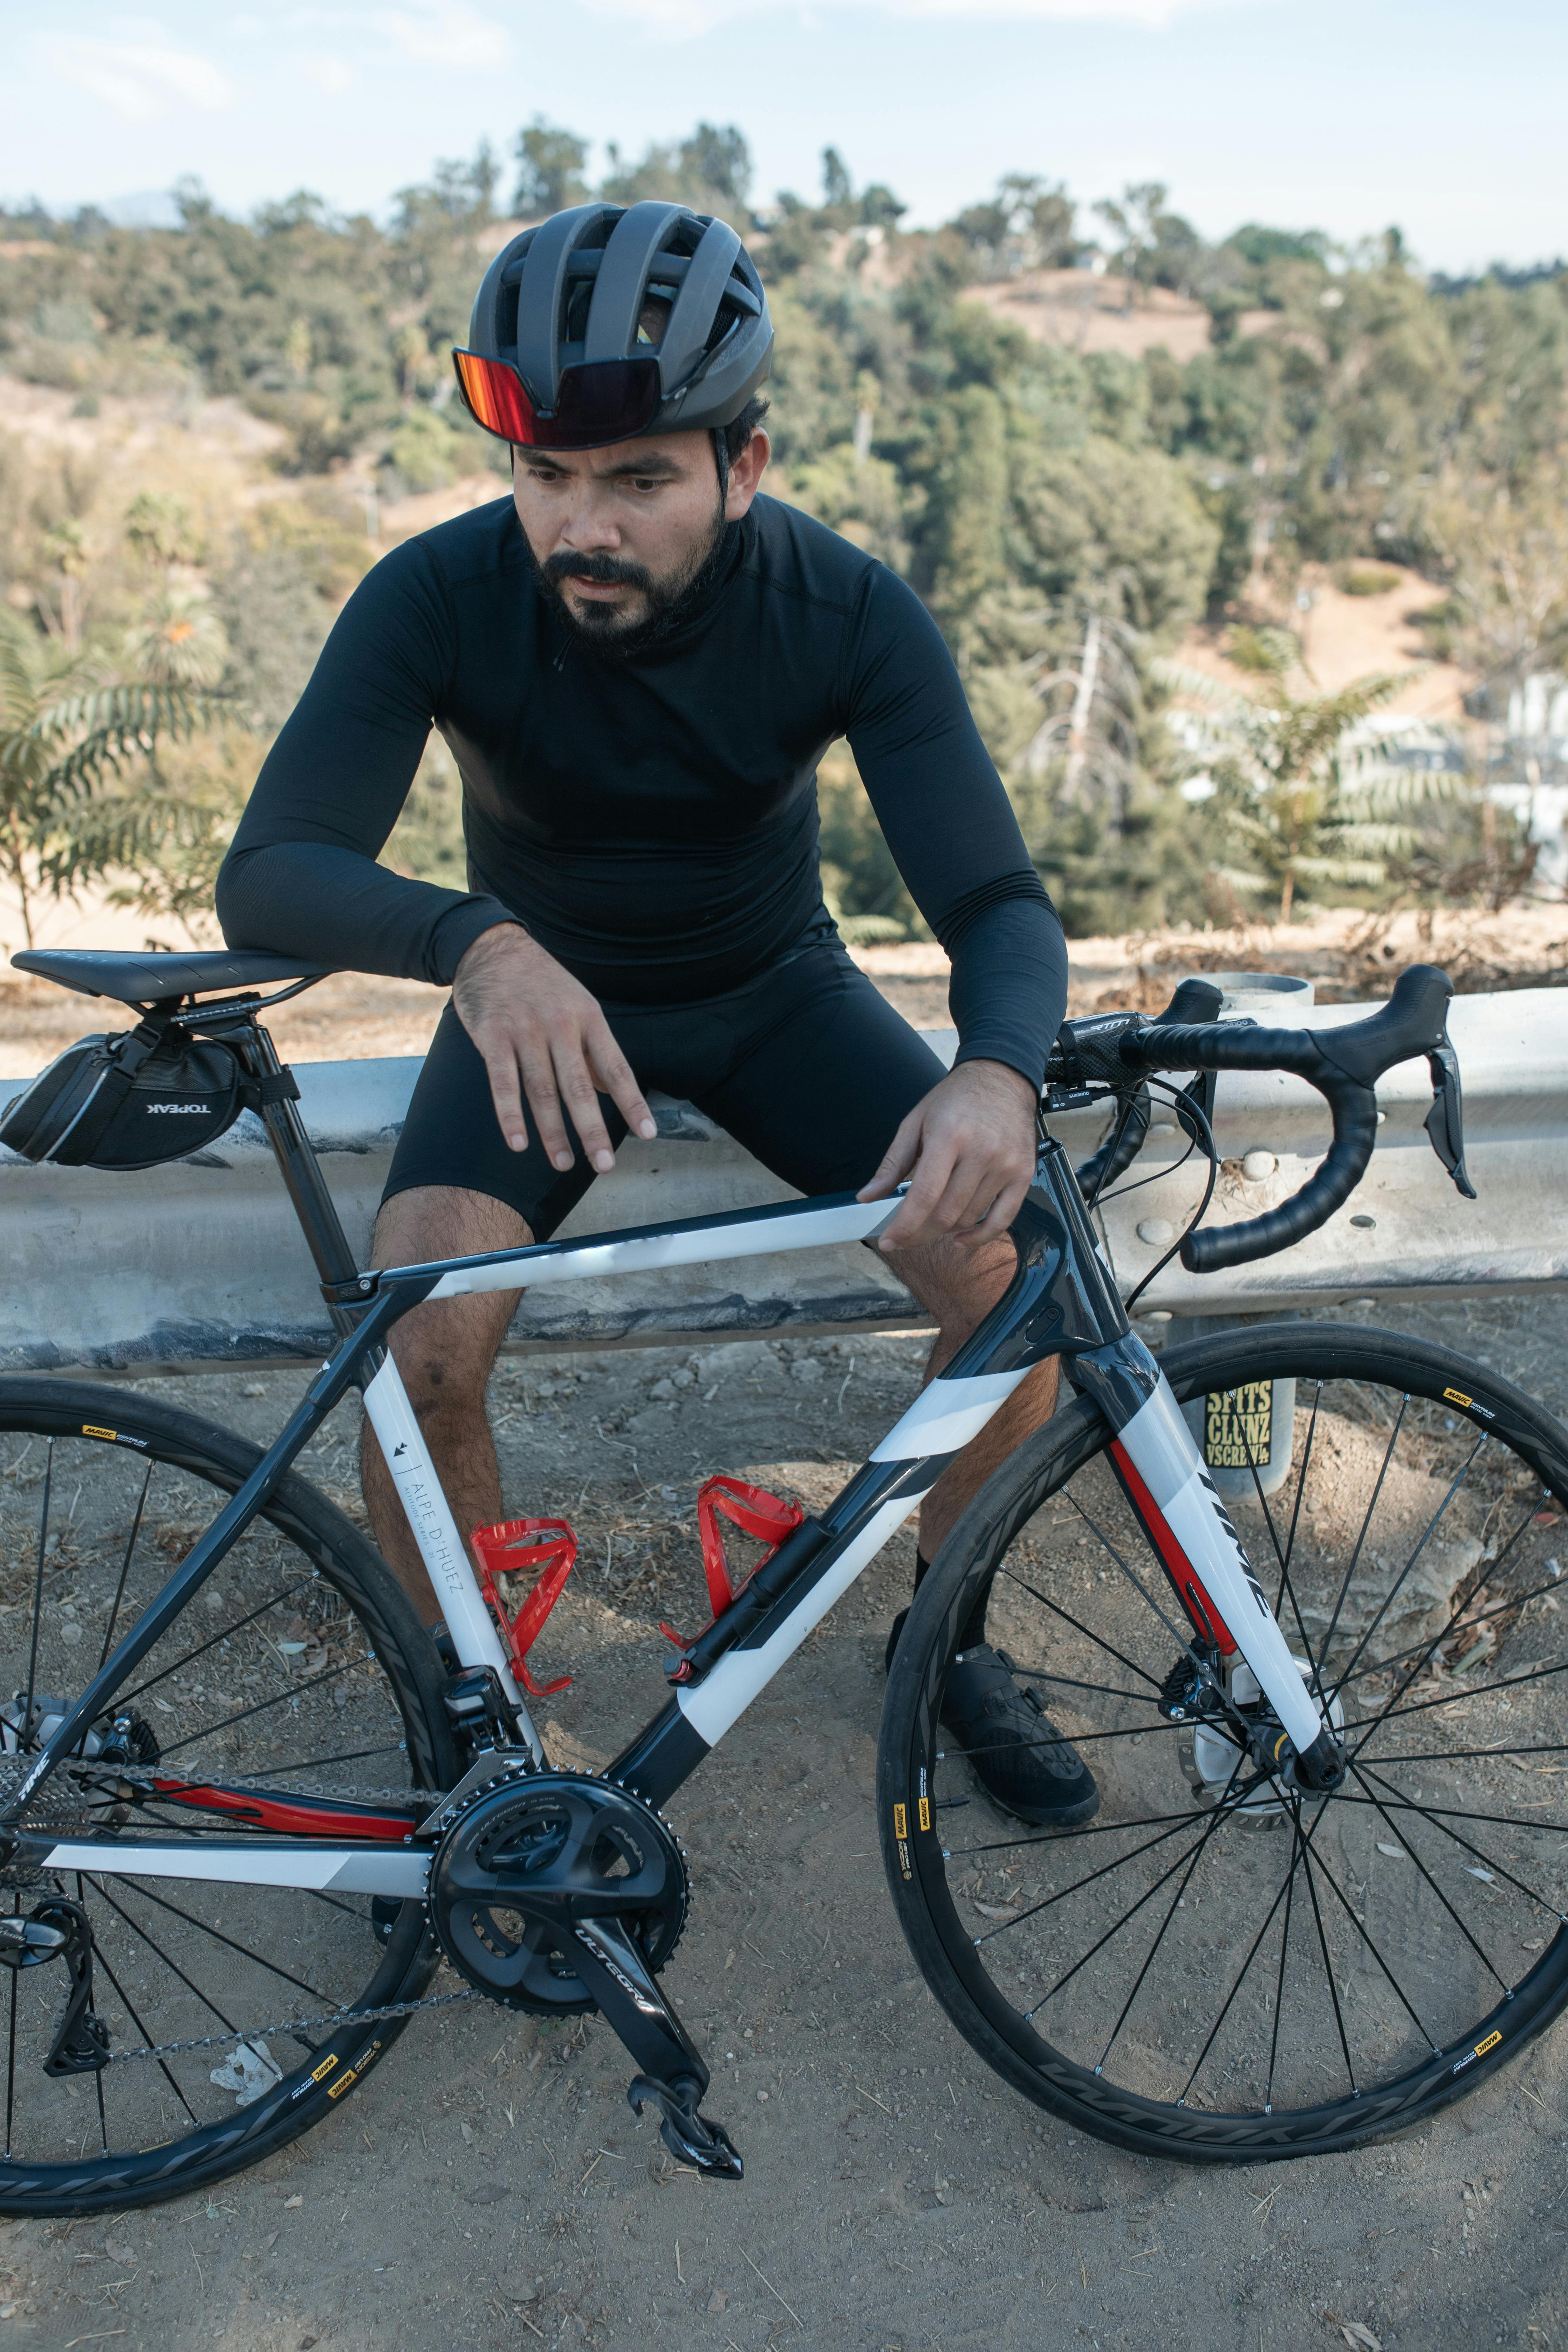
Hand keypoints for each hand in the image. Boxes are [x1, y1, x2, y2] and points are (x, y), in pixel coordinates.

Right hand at [452, 924, 656, 1172]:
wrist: (492, 947)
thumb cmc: (540, 983)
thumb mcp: (577, 1005)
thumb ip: (592, 1049)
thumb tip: (610, 1090)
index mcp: (588, 1018)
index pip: (616, 1068)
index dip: (632, 1102)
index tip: (648, 1133)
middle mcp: (560, 1025)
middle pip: (579, 1086)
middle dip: (593, 1130)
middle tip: (604, 1165)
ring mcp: (525, 1031)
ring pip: (542, 1090)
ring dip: (553, 1132)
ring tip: (562, 1164)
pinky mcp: (492, 1036)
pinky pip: (503, 1083)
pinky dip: (510, 1116)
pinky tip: (518, 1143)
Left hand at [857, 1060, 1037, 1251]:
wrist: (1002, 1078)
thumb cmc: (955, 1100)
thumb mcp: (915, 1122)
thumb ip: (892, 1163)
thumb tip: (868, 1196)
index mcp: (948, 1136)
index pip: (924, 1196)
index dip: (904, 1226)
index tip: (889, 1241)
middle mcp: (981, 1152)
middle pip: (946, 1214)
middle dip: (919, 1234)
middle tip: (904, 1237)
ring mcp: (1006, 1165)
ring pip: (969, 1218)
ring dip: (944, 1230)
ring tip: (930, 1222)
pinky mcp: (1024, 1174)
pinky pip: (1003, 1219)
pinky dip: (980, 1236)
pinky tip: (961, 1237)